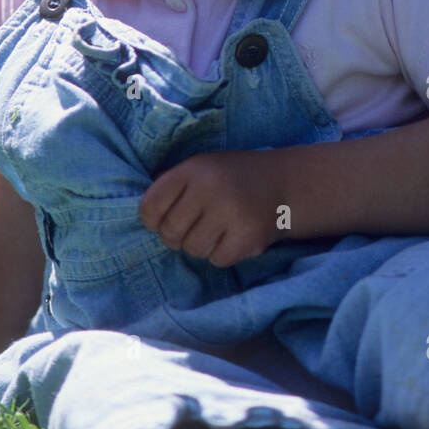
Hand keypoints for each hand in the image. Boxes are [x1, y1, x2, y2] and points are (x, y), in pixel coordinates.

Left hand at [140, 150, 284, 267]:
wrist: (284, 184)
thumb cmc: (231, 179)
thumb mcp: (201, 168)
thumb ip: (173, 188)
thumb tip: (144, 219)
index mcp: (194, 169)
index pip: (151, 207)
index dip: (153, 220)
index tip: (164, 220)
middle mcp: (211, 188)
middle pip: (170, 233)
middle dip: (177, 236)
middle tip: (195, 226)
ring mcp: (231, 212)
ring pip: (193, 249)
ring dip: (201, 246)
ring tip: (217, 230)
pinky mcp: (249, 236)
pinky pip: (216, 260)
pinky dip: (222, 254)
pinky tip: (233, 237)